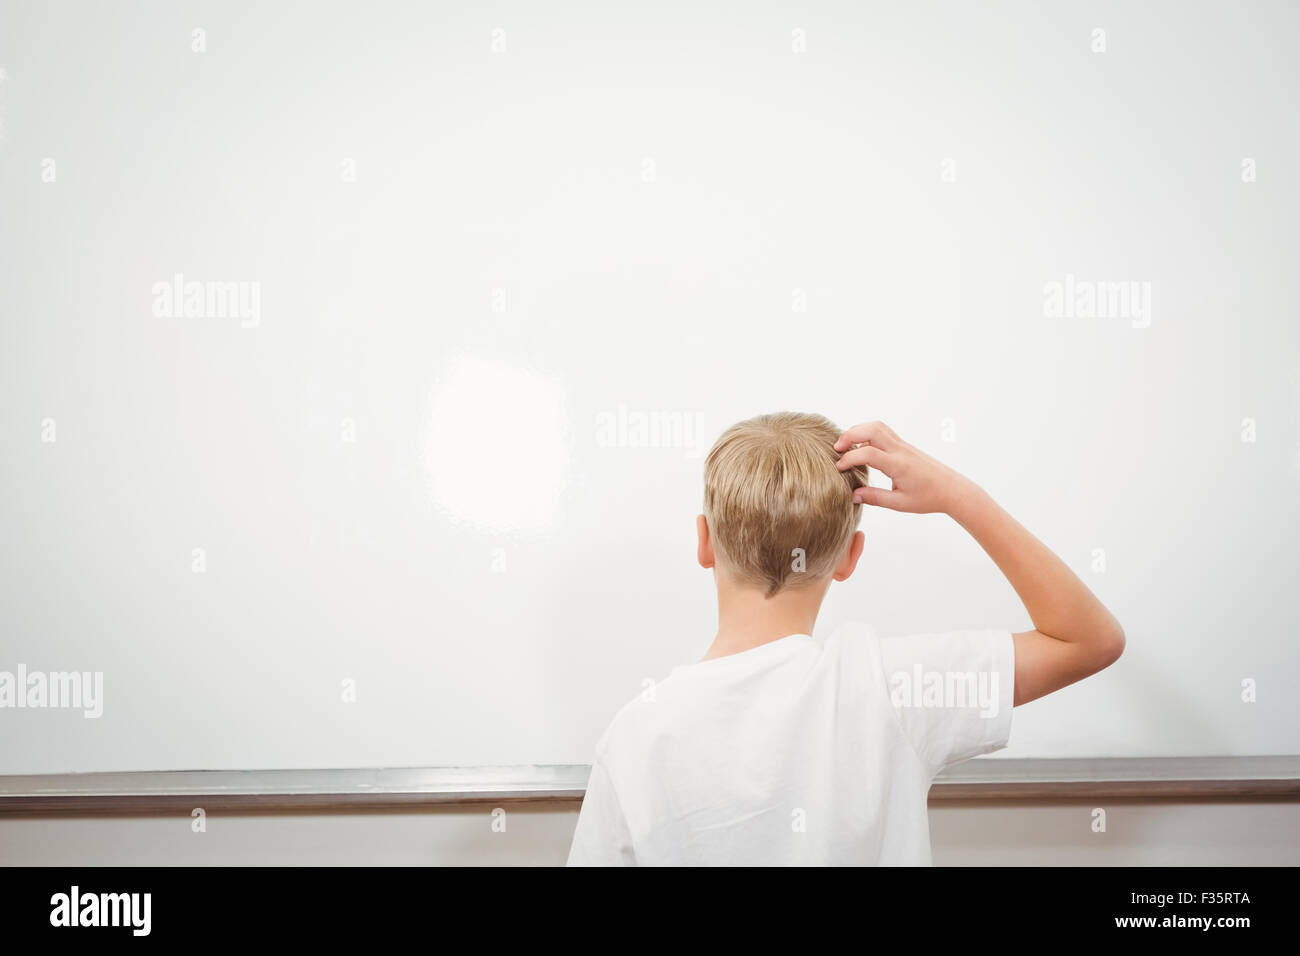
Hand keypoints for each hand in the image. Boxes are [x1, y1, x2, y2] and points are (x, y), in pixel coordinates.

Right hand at [833, 421, 980, 514]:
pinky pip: (883, 432)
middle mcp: (900, 450)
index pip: (868, 453)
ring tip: (846, 445)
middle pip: (872, 429)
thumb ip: (874, 498)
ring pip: (877, 426)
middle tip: (837, 449)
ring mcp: (903, 445)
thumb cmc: (928, 498)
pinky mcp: (904, 445)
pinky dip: (867, 433)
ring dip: (858, 430)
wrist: (952, 489)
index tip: (839, 468)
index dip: (849, 459)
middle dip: (850, 435)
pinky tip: (860, 447)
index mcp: (899, 465)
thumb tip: (853, 495)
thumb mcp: (899, 503)